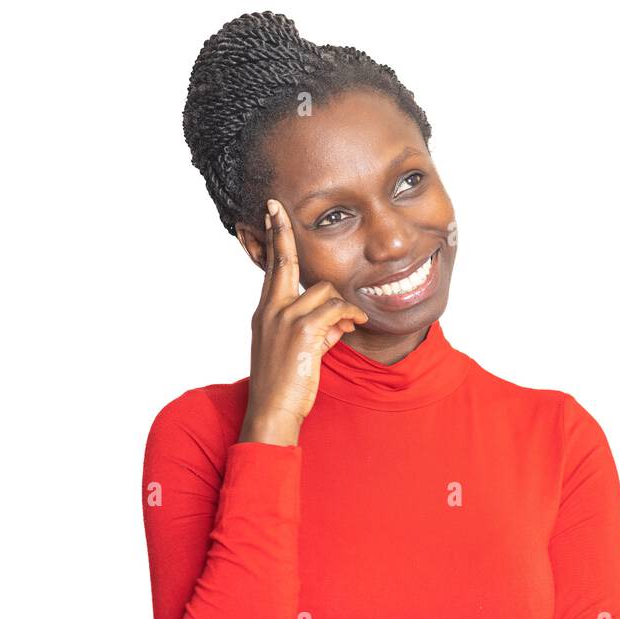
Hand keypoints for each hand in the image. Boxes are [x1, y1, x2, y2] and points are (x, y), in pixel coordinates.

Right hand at [242, 198, 367, 437]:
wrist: (273, 411)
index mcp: (266, 312)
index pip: (272, 269)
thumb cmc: (287, 385)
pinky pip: (336, 310)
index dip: (273, 239)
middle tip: (276, 206)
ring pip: (325, 291)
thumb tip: (341, 319)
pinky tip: (354, 327)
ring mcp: (284, 318)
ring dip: (342, 306)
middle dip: (282, 233)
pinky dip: (349, 317)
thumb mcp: (303, 349)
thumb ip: (320, 328)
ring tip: (347, 325)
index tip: (270, 212)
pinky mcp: (302, 330)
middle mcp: (270, 310)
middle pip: (284, 262)